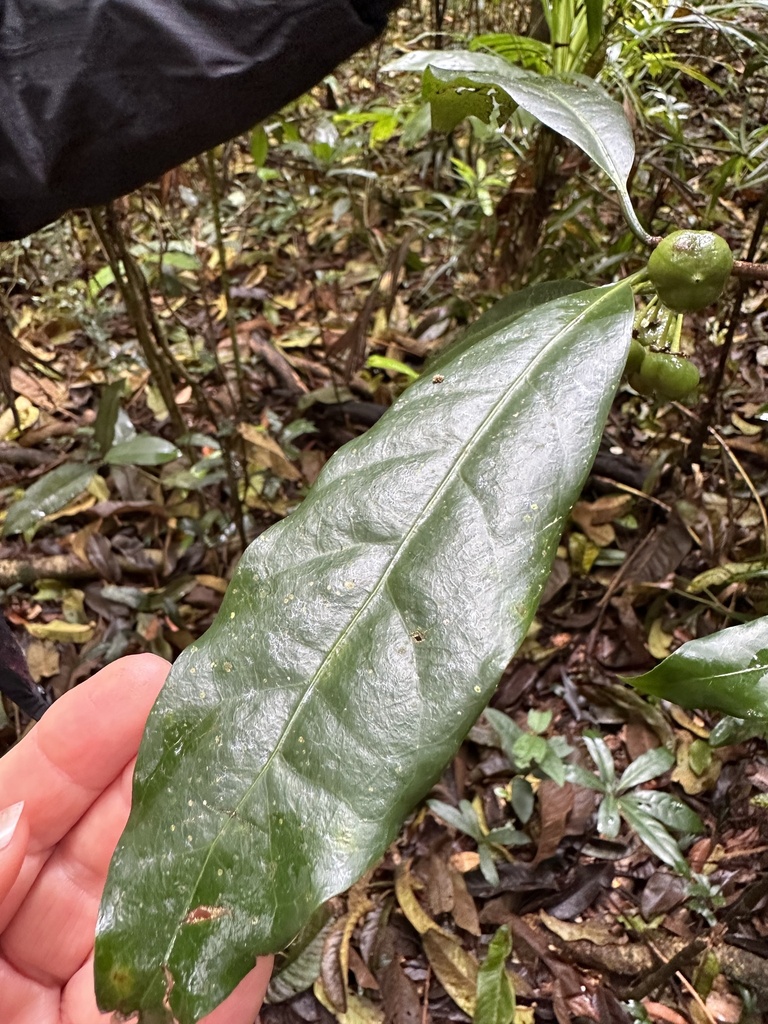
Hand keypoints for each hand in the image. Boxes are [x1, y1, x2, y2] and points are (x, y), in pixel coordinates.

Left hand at [0, 654, 271, 1022]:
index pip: (33, 806)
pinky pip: (209, 1006)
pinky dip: (240, 951)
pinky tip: (271, 882)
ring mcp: (101, 1004)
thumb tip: (22, 809)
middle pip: (113, 843)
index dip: (83, 741)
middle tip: (222, 711)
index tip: (142, 682)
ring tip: (264, 771)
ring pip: (171, 911)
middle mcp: (35, 953)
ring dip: (219, 841)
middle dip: (166, 772)